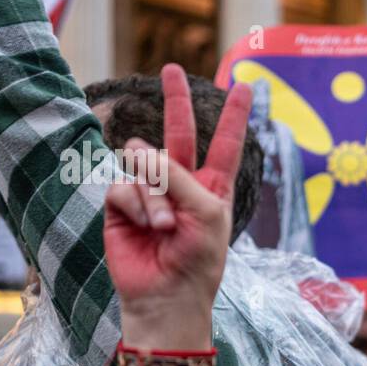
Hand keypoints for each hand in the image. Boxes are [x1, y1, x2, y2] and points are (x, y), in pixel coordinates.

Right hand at [103, 64, 251, 351]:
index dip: (234, 115)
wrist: (167, 296)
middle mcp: (180, 184)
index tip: (245, 85)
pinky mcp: (121, 206)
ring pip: (144, 163)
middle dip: (176, 100)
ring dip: (156, 193)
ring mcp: (149, 193)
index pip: (224, 143)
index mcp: (211, 187)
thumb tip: (136, 149)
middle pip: (177, 133)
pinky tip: (147, 227)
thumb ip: (177, 175)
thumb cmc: (198, 259)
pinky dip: (138, 205)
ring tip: (166, 225)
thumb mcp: (205, 213)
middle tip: (171, 69)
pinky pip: (124, 186)